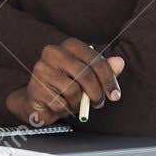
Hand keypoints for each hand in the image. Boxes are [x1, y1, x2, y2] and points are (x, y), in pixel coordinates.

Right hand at [6, 39, 124, 125]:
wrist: (41, 102)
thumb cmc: (67, 86)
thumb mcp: (89, 78)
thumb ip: (104, 70)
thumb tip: (119, 62)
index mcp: (69, 46)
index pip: (94, 59)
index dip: (108, 78)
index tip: (114, 94)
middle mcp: (53, 52)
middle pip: (85, 74)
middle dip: (96, 93)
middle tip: (98, 102)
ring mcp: (41, 69)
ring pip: (73, 90)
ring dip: (78, 103)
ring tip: (75, 102)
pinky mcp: (35, 87)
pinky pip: (60, 103)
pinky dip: (65, 109)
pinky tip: (61, 105)